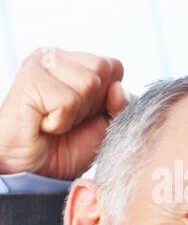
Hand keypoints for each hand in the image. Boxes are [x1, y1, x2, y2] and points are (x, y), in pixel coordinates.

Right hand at [0, 47, 127, 178]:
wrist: (33, 168)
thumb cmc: (67, 145)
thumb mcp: (106, 125)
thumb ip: (121, 105)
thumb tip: (117, 88)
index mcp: (74, 61)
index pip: (114, 66)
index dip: (108, 97)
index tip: (85, 113)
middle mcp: (55, 56)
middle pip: (103, 70)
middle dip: (93, 104)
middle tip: (67, 117)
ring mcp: (40, 64)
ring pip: (88, 83)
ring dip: (76, 114)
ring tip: (54, 120)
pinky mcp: (29, 80)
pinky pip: (67, 101)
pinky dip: (61, 122)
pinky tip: (44, 124)